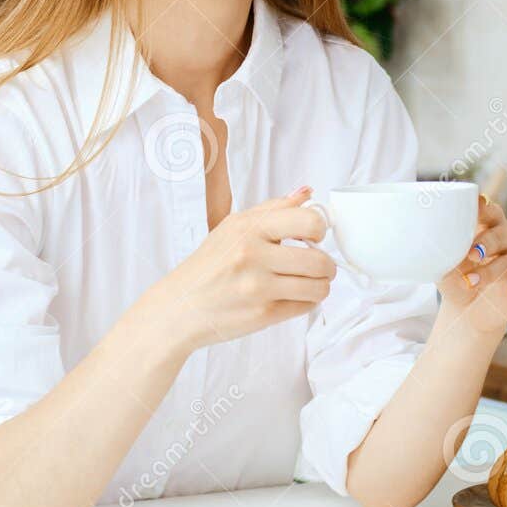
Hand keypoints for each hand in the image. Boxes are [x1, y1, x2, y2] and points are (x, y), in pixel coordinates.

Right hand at [150, 186, 334, 352]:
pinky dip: (305, 302)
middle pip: (320, 260)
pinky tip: (291, 296)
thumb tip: (308, 192)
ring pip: (318, 287)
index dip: (320, 230)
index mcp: (249, 228)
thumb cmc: (209, 265)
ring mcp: (259, 287)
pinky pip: (305, 307)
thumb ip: (274, 208)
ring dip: (320, 285)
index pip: (310, 221)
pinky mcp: (263, 314)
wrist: (180, 305)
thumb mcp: (234, 226)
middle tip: (318, 265)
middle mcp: (254, 256)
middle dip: (326, 265)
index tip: (314, 236)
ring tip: (307, 282)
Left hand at [437, 195, 506, 333]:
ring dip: (493, 271)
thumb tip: (432, 252)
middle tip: (471, 254)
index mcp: (488, 226)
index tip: (477, 205)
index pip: (490, 211)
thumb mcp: (443, 267)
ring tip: (471, 282)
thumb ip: (441, 257)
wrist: (467, 311)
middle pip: (506, 233)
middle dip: (488, 242)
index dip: (485, 208)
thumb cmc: (456, 278)